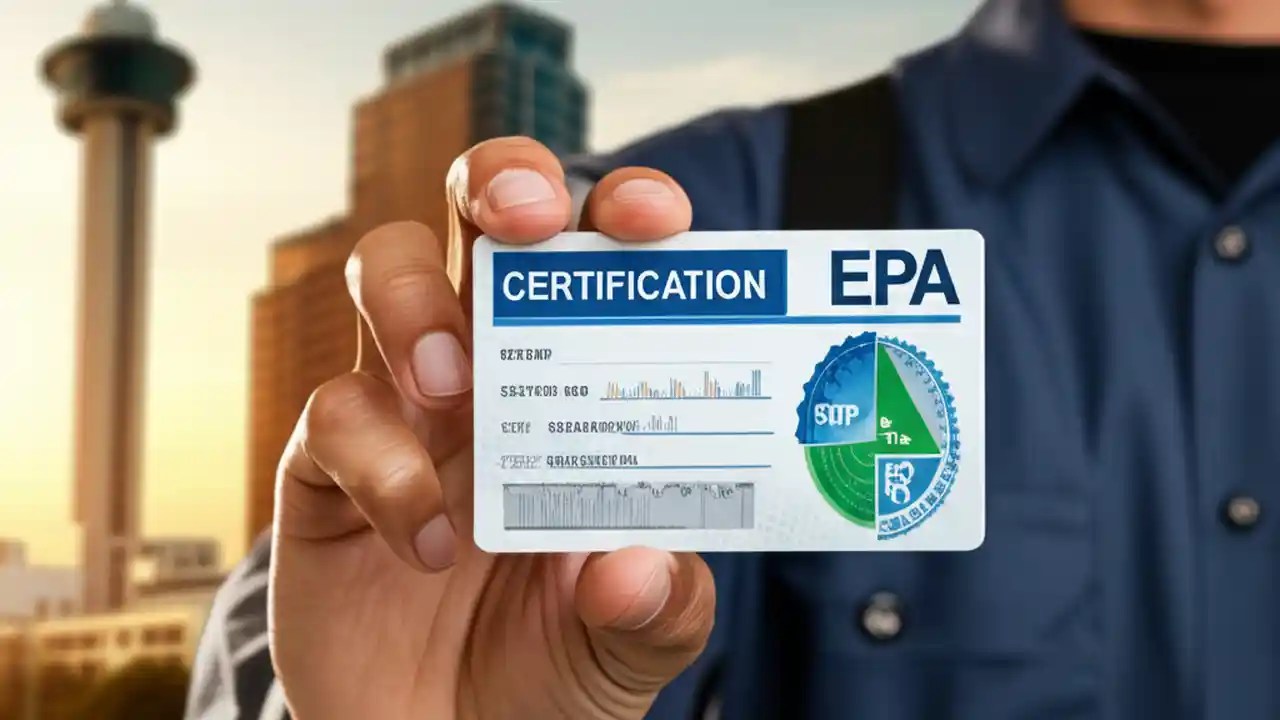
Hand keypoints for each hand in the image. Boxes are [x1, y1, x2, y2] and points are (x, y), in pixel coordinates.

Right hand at [268, 136, 713, 718]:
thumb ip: (660, 608)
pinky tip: (423, 539)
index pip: (599, 261)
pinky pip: (332, 420)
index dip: (621, 212)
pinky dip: (380, 467)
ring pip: (385, 276)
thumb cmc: (550, 667)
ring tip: (452, 387)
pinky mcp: (325, 469)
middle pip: (480, 222)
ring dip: (414, 304)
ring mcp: (405, 411)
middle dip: (499, 182)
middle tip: (525, 216)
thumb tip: (638, 564)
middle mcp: (491, 374)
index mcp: (579, 385)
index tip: (656, 220)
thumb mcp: (635, 646)